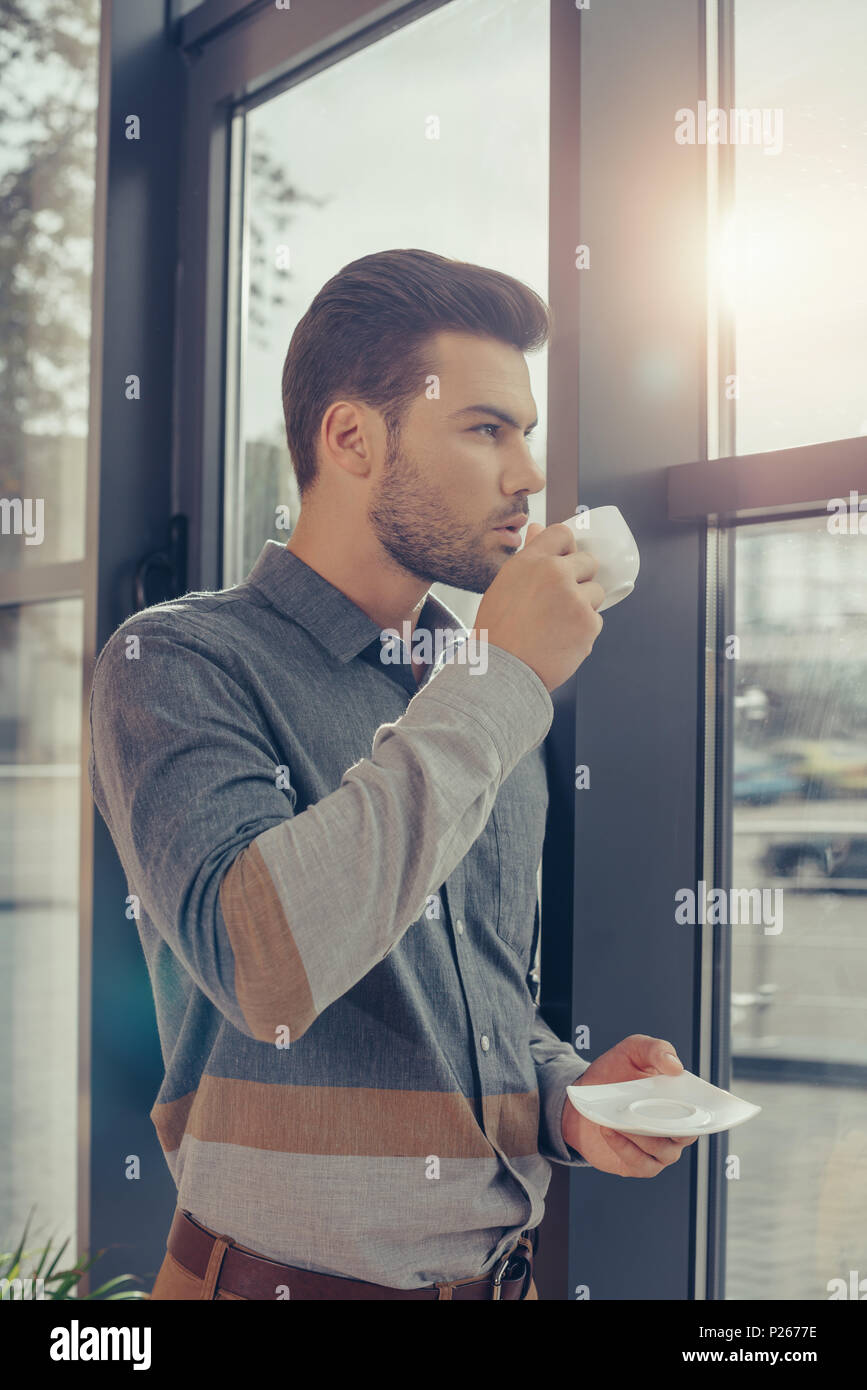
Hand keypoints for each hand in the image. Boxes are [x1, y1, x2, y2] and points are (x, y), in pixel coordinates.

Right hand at [471, 521, 605, 692]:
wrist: (502, 671)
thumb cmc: (498, 631)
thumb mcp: (505, 584)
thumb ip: (529, 556)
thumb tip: (538, 529)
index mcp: (531, 561)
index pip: (562, 534)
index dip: (566, 550)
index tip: (564, 564)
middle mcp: (555, 573)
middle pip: (588, 561)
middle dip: (579, 580)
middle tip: (559, 602)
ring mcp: (575, 598)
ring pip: (596, 592)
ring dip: (583, 606)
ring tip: (557, 624)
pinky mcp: (589, 623)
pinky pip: (597, 619)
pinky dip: (583, 630)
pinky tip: (561, 639)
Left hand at [561, 1034, 698, 1176]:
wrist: (581, 1097)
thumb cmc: (614, 1072)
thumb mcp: (633, 1050)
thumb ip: (656, 1049)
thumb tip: (675, 1066)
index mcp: (681, 1102)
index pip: (703, 1112)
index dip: (705, 1112)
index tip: (692, 1104)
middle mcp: (675, 1130)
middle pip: (685, 1135)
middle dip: (669, 1124)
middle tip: (646, 1111)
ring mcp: (657, 1150)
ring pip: (662, 1150)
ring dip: (641, 1135)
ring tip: (618, 1119)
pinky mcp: (637, 1164)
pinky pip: (640, 1163)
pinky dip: (625, 1148)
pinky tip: (610, 1131)